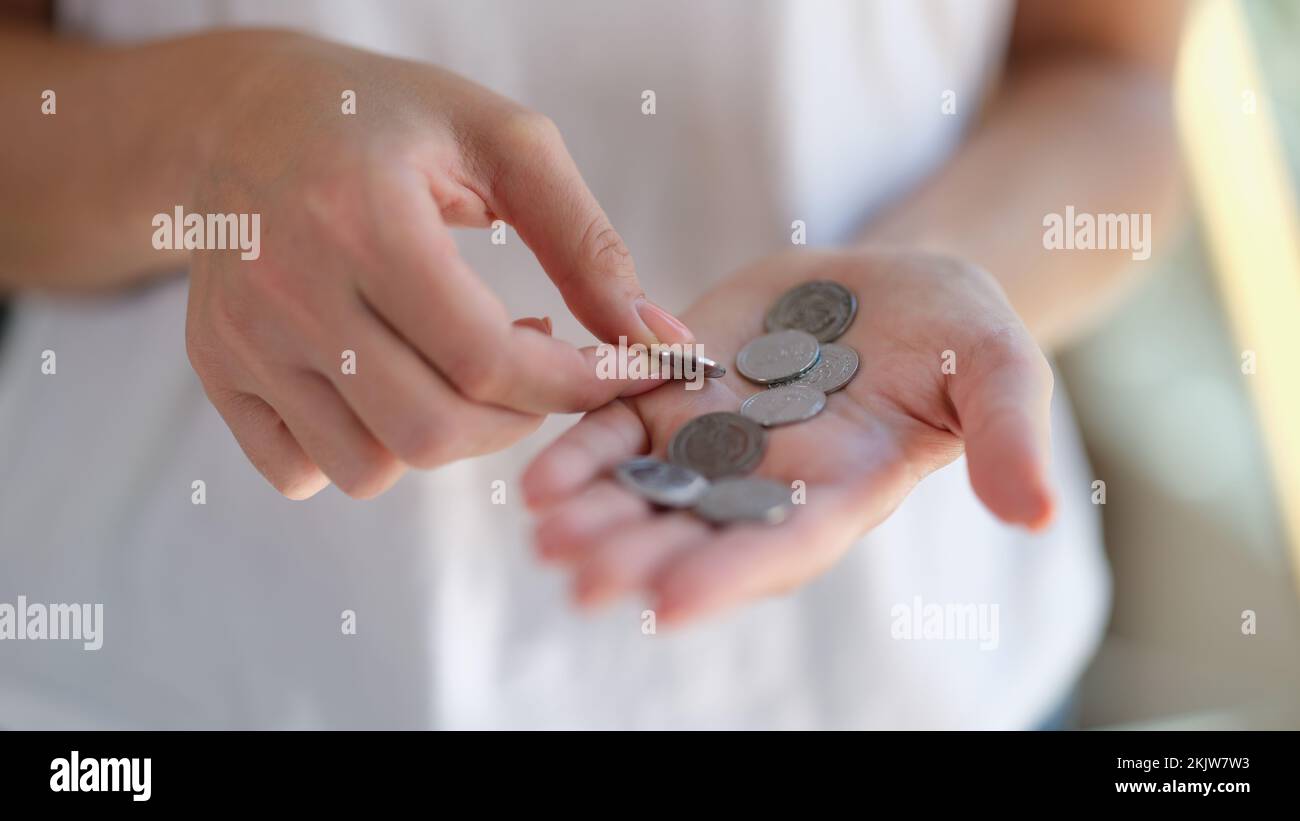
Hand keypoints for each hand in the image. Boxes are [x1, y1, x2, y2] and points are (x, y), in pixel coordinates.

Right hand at [184, 33, 689, 498]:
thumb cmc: (389, 117)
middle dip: (515, 420)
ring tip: (457, 363)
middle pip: (429, 431)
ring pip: (369, 468)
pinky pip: (302, 473)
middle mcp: (285, 288)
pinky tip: (386, 385)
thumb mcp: (502, 140)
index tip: (619, 371)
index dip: (573, 385)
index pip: (484, 360)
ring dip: (441, 439)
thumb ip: (586, 242)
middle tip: (536, 363)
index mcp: (358, 216)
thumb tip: (658, 338)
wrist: (242, 114)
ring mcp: (240, 338)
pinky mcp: (214, 369)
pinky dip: (362, 451)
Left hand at [523, 248, 1054, 625]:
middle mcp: (768, 481)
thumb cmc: (954, 330)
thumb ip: (1010, 436)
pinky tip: (536, 471)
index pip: (785, 545)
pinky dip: (580, 447)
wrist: (889, 281)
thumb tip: (1041, 513)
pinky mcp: (675, 390)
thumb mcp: (997, 367)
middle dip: (638, 554)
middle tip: (581, 577)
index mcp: (842, 491)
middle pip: (696, 530)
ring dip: (594, 512)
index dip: (730, 573)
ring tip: (543, 530)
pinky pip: (618, 425)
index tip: (670, 601)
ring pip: (644, 487)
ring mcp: (715, 437)